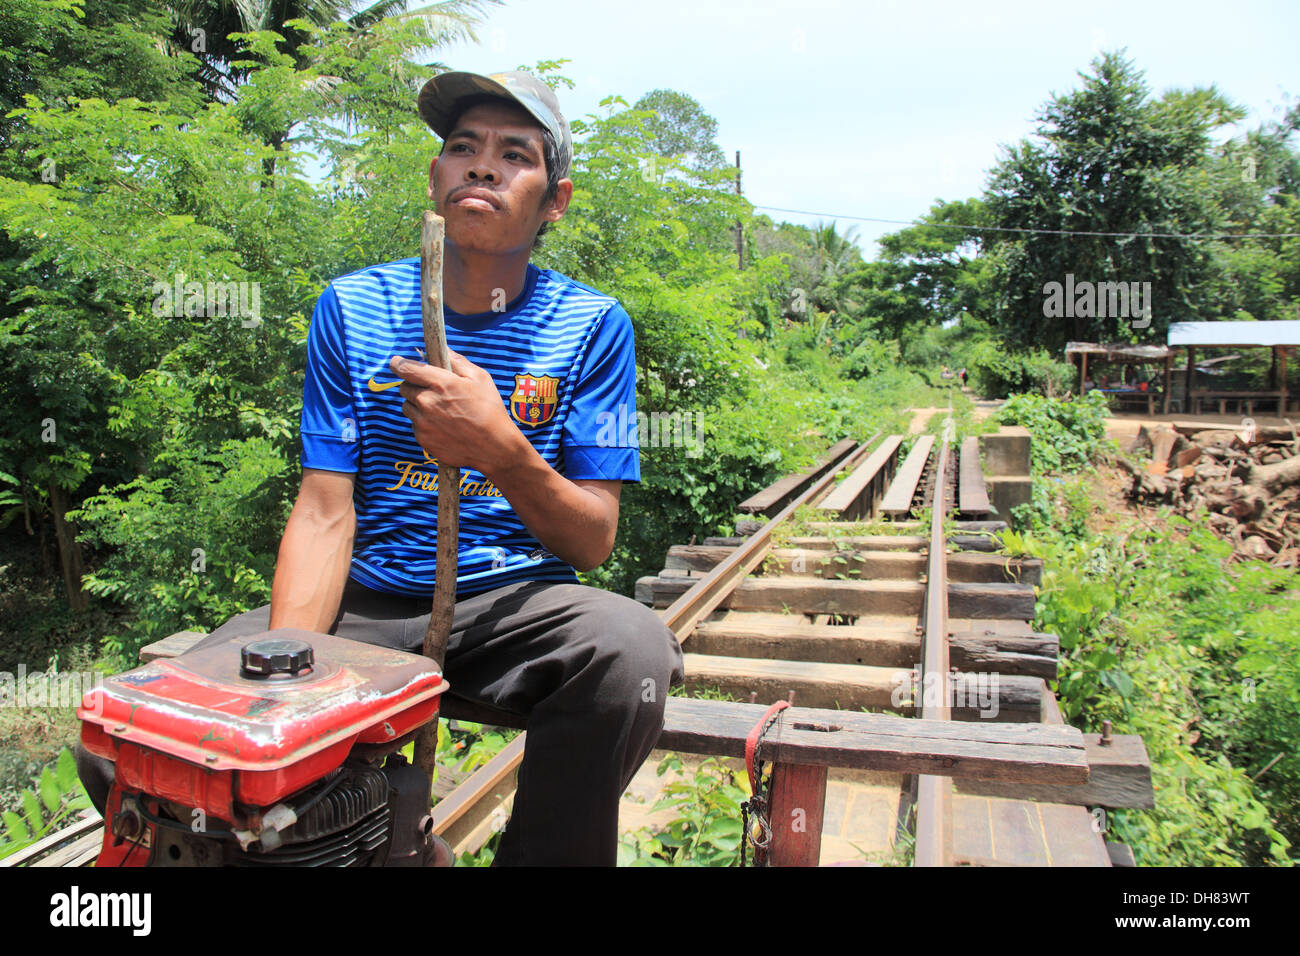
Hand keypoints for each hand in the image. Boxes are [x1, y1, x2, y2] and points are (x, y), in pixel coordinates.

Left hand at [391, 350, 522, 473]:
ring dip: (417, 405)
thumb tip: (443, 348)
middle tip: (429, 389)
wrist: (494, 447)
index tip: (396, 362)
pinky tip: (443, 425)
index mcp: (440, 383)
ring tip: (439, 410)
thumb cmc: (490, 410)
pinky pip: (415, 425)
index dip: (398, 363)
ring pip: (407, 407)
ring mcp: (423, 422)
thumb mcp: (480, 378)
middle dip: (413, 385)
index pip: (406, 369)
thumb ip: (457, 361)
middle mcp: (427, 402)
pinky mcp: (423, 439)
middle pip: (404, 388)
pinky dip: (423, 422)